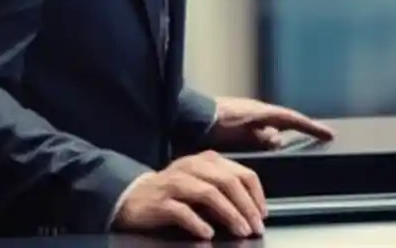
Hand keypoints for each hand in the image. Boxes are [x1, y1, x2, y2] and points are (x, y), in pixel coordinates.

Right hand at [113, 150, 265, 239]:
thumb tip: (251, 211)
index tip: (263, 214)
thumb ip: (224, 190)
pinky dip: (198, 223)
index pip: (242, 173)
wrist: (132, 196)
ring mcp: (174, 183)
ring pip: (209, 194)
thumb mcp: (201, 183)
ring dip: (229, 215)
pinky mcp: (159, 202)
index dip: (256, 195)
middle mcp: (192, 167)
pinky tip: (208, 234)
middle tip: (256, 227)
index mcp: (207, 160)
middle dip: (247, 207)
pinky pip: (182, 211)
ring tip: (240, 231)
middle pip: (228, 183)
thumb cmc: (173, 192)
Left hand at [206, 96, 334, 151]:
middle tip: (319, 138)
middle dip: (301, 129)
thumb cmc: (213, 121)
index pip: (293, 119)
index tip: (330, 134)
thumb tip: (278, 139)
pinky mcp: (237, 126)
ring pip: (272, 129)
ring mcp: (248, 118)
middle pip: (286, 121)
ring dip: (281, 137)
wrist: (187, 116)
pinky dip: (264, 141)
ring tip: (291, 149)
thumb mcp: (239, 129)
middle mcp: (257, 113)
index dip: (312, 127)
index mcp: (261, 112)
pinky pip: (258, 134)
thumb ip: (260, 135)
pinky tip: (263, 151)